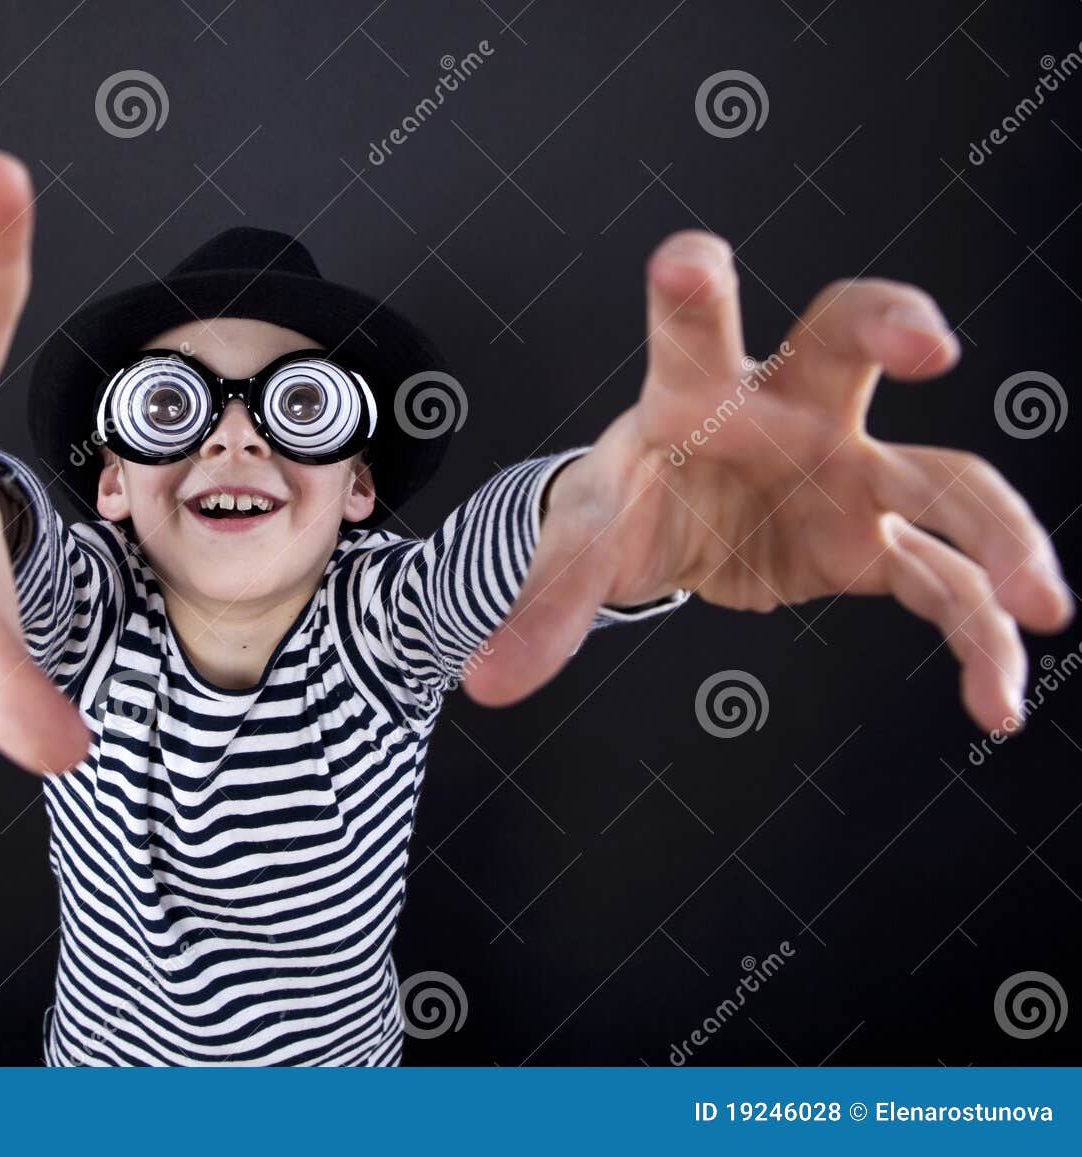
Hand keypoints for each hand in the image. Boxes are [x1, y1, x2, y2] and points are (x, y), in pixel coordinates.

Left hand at [467, 230, 1072, 731]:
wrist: (671, 530)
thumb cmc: (629, 497)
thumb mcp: (580, 539)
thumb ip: (545, 601)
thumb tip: (483, 685)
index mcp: (695, 386)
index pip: (693, 322)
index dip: (692, 287)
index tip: (688, 261)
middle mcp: (790, 408)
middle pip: (852, 338)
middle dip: (892, 323)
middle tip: (933, 342)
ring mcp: (846, 471)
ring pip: (942, 477)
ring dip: (998, 535)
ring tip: (1044, 606)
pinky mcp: (872, 543)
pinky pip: (946, 585)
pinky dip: (976, 643)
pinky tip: (995, 703)